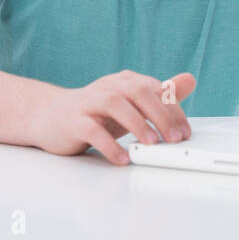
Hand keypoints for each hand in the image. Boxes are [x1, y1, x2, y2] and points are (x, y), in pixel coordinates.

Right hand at [30, 71, 196, 165]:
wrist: (49, 116)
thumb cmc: (95, 112)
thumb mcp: (131, 104)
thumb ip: (159, 95)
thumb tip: (189, 80)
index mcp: (124, 82)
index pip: (155, 89)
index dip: (173, 110)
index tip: (185, 133)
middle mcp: (107, 87)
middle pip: (138, 92)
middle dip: (160, 116)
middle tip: (174, 139)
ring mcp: (88, 103)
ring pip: (114, 104)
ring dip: (136, 124)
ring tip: (151, 145)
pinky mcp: (73, 121)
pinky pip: (91, 129)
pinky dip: (108, 144)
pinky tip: (121, 158)